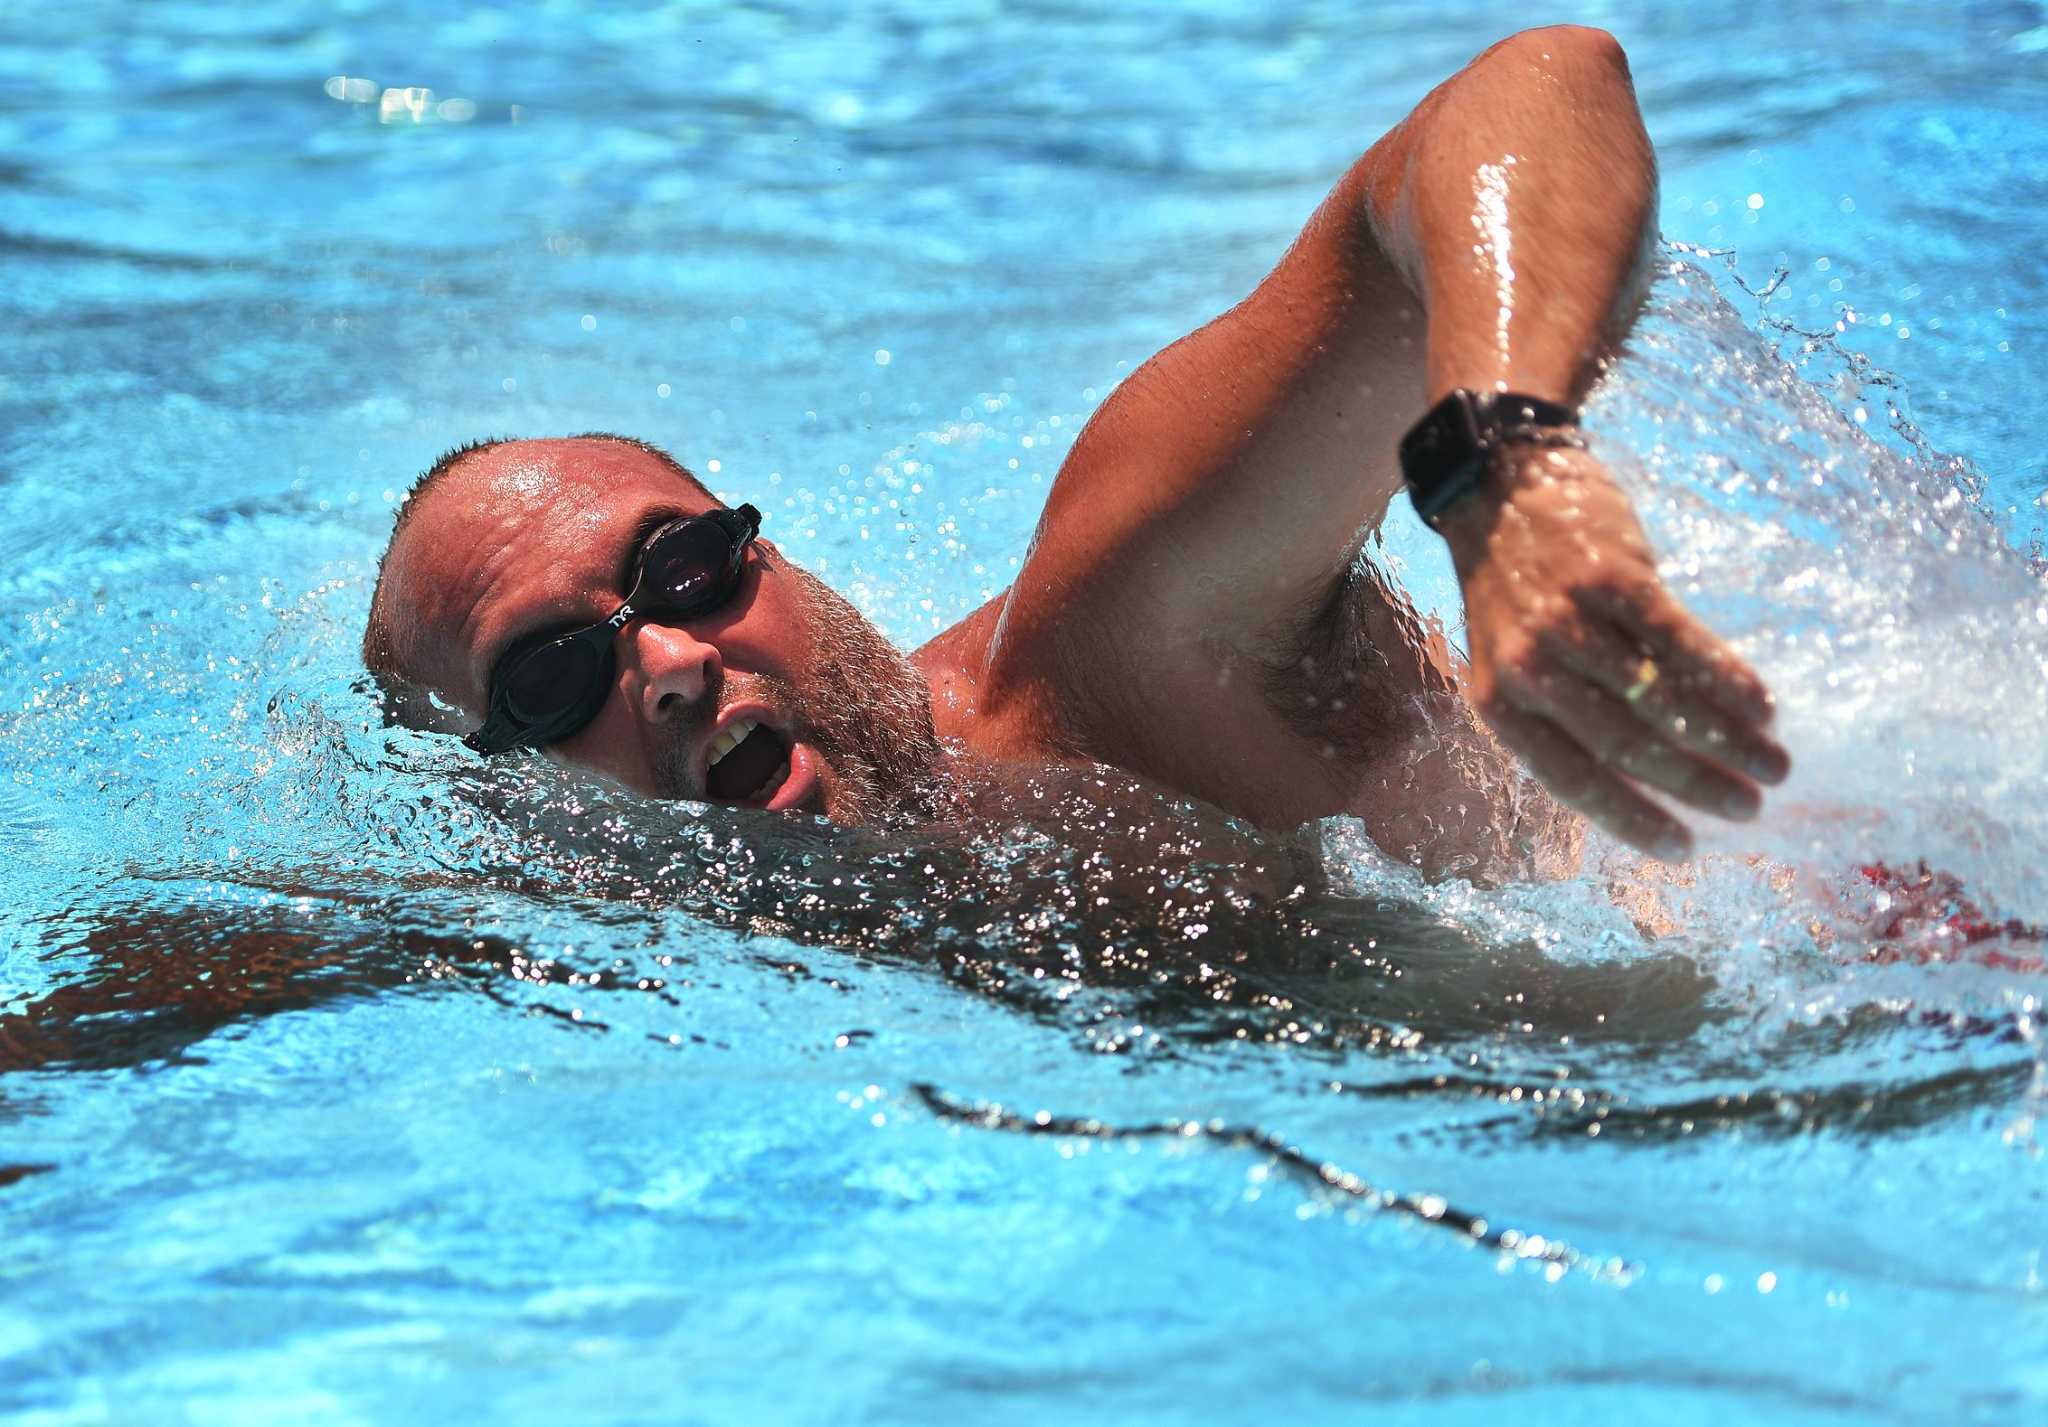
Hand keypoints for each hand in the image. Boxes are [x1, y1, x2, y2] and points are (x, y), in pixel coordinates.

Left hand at [1435, 443, 1789, 860]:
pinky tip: (1763, 706)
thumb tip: (1653, 780)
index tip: (1686, 849)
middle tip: (1751, 808)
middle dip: (1696, 786)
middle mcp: (1527, 669)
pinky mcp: (1610, 576)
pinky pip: (1677, 640)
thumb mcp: (1514, 663)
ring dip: (1726, 740)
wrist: (1496, 485)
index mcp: (1499, 705)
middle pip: (1624, 745)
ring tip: (1775, 765)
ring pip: (1657, 699)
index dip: (1633, 819)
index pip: (1571, 780)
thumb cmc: (1515, 591)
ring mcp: (1567, 621)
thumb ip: (1568, 715)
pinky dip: (1725, 678)